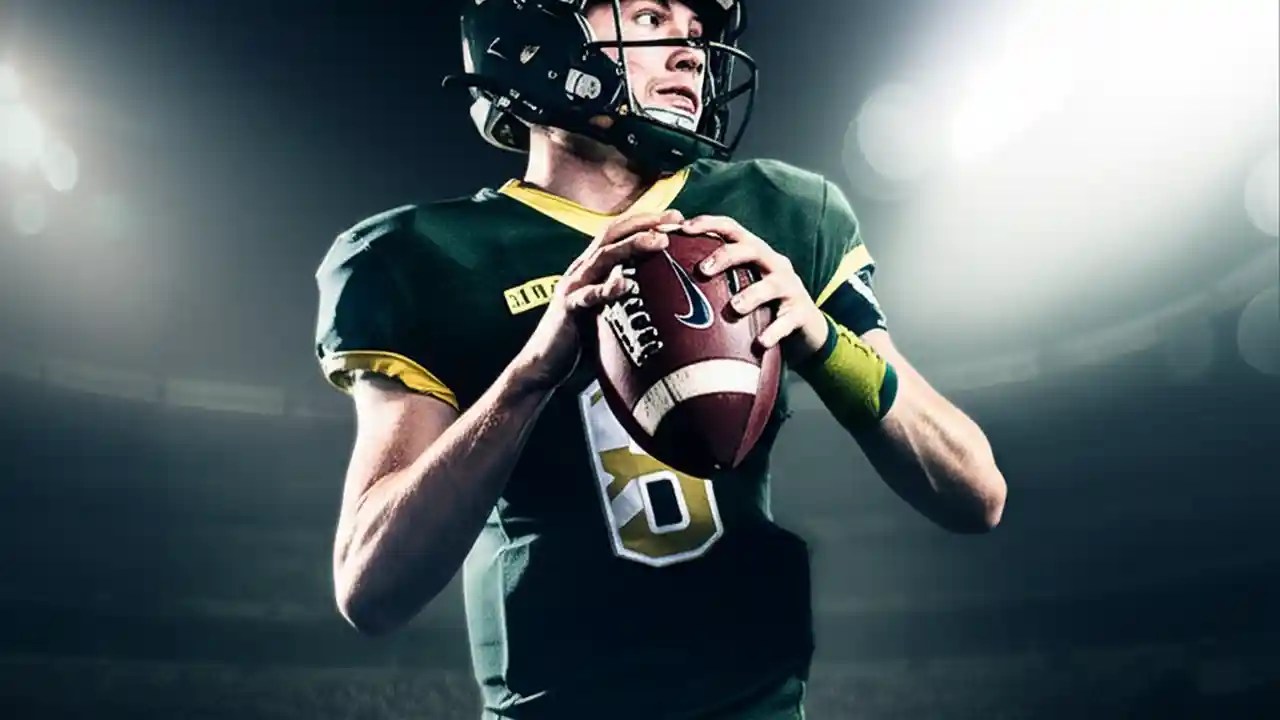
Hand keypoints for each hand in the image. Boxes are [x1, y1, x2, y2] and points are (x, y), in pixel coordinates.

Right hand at [514, 209, 682, 390]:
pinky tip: (625, 285)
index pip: (619, 232)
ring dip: (632, 245)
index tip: (675, 217)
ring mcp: (573, 287)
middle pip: (613, 234)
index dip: (646, 221)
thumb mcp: (608, 309)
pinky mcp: (568, 309)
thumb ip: (626, 295)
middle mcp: (581, 270)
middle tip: (675, 218)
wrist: (544, 363)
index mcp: (592, 267)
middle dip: (645, 223)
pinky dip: (607, 289)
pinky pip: (588, 296)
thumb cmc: (580, 337)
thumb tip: (662, 292)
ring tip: (659, 241)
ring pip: (603, 257)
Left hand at [682, 215, 828, 361]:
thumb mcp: (742, 284)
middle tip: (703, 270)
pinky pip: (787, 322)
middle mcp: (774, 264)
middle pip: (751, 249)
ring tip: (734, 308)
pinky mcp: (801, 313)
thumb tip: (663, 279)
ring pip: (772, 285)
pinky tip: (760, 343)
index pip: (732, 229)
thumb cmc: (761, 304)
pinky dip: (774, 331)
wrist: (806, 328)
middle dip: (726, 256)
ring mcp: (790, 288)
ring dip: (752, 295)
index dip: (708, 224)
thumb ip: (715, 279)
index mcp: (755, 253)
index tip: (682, 229)